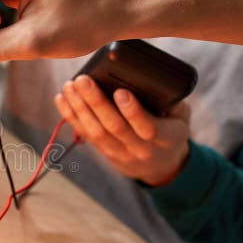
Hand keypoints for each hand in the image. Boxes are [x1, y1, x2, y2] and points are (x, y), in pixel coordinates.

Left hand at [54, 75, 189, 186]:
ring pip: (97, 132)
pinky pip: (85, 135)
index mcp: (167, 139)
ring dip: (80, 108)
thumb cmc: (172, 129)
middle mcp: (141, 149)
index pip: (148, 128)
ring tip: (70, 86)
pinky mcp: (104, 153)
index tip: (121, 92)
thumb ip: (169, 100)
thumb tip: (147, 76)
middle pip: (115, 128)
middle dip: (97, 103)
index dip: (133, 111)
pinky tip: (61, 98)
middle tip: (83, 80)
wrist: (162, 166)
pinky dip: (71, 116)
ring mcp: (120, 154)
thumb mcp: (181, 117)